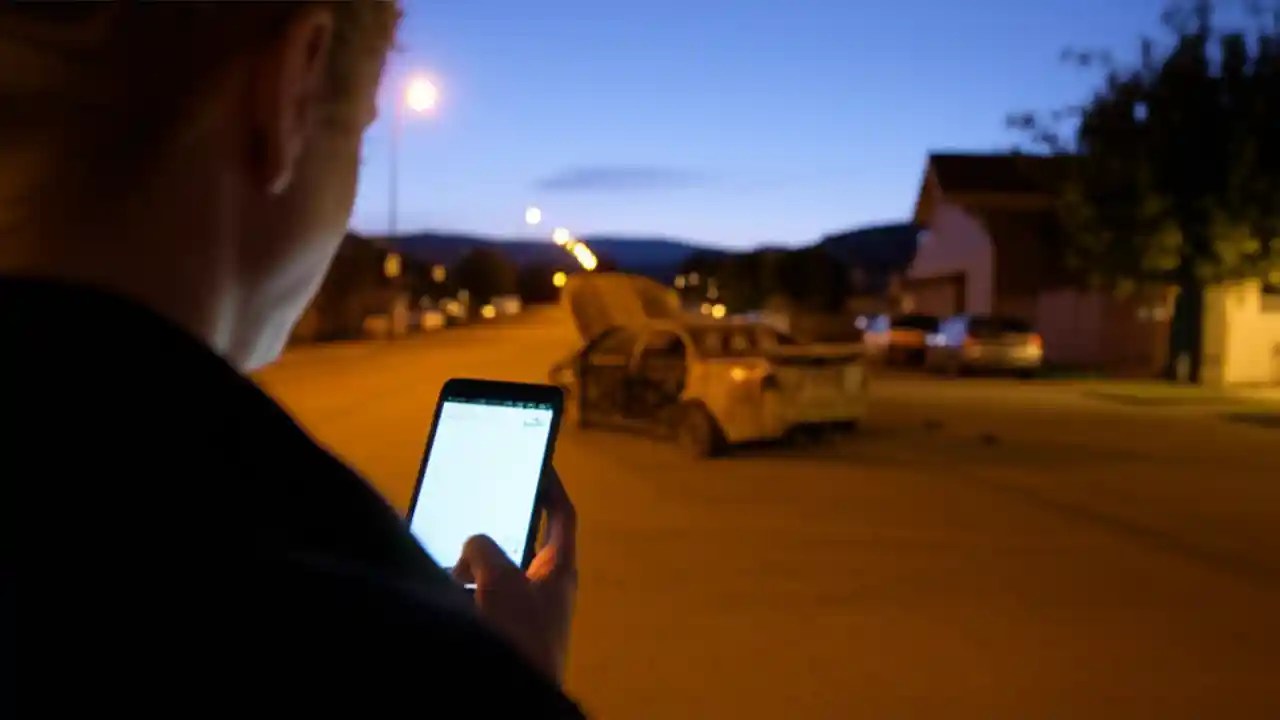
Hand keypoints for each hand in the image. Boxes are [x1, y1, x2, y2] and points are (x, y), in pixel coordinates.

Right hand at [453, 468, 576, 680]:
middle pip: (520, 543)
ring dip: (469, 568)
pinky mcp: (501, 635)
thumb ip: (482, 548)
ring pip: (494, 575)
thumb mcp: (498, 578)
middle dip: (492, 531)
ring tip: (445, 564)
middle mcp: (545, 590)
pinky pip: (479, 603)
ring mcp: (524, 614)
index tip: (540, 461)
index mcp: (560, 570)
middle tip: (471, 511)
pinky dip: (461, 595)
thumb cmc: (518, 639)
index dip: (552, 485)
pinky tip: (439, 594)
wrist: (511, 697)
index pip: (562, 515)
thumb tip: (468, 555)